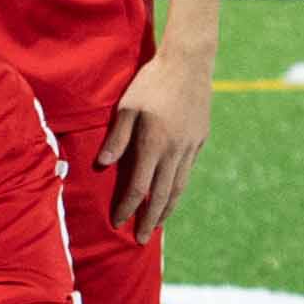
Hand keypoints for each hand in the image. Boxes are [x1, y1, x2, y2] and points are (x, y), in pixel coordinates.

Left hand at [101, 48, 211, 235]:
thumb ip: (116, 138)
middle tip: (139, 239)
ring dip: (166, 209)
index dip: (127, 207)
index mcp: (154, 143)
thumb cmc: (150, 82)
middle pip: (162, 195)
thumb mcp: (125, 107)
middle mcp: (175, 150)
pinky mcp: (200, 140)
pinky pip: (187, 172)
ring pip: (179, 186)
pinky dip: (177, 189)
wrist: (190, 64)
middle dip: (149, 219)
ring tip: (155, 225)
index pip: (139, 187)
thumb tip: (103, 167)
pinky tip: (170, 196)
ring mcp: (191, 146)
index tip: (117, 223)